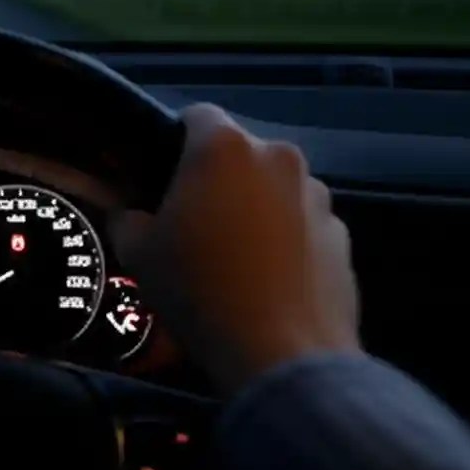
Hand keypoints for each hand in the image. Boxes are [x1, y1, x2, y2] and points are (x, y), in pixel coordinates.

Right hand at [112, 104, 359, 392]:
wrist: (282, 354)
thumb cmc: (200, 291)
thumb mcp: (137, 254)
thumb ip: (127, 218)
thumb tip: (131, 213)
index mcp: (223, 148)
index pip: (194, 115)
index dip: (173, 141)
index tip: (160, 177)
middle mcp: (278, 157)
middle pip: (238, 154)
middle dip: (215, 179)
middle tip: (192, 222)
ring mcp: (319, 196)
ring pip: (273, 188)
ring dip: (254, 208)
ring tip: (234, 257)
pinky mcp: (343, 236)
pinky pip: (302, 225)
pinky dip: (285, 241)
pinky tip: (267, 281)